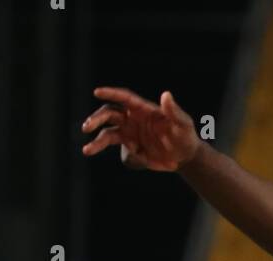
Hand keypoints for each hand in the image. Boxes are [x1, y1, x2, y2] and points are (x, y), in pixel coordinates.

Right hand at [81, 88, 199, 170]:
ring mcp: (129, 131)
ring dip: (96, 136)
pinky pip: (110, 142)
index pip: (124, 97)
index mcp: (143, 109)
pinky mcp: (129, 144)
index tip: (97, 92)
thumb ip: (173, 111)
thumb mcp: (183, 124)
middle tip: (88, 126)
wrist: (184, 156)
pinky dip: (99, 145)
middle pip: (110, 113)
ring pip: (107, 129)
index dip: (111, 93)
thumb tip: (166, 95)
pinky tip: (90, 150)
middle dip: (98, 118)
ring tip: (87, 149)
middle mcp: (132, 117)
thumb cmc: (185, 136)